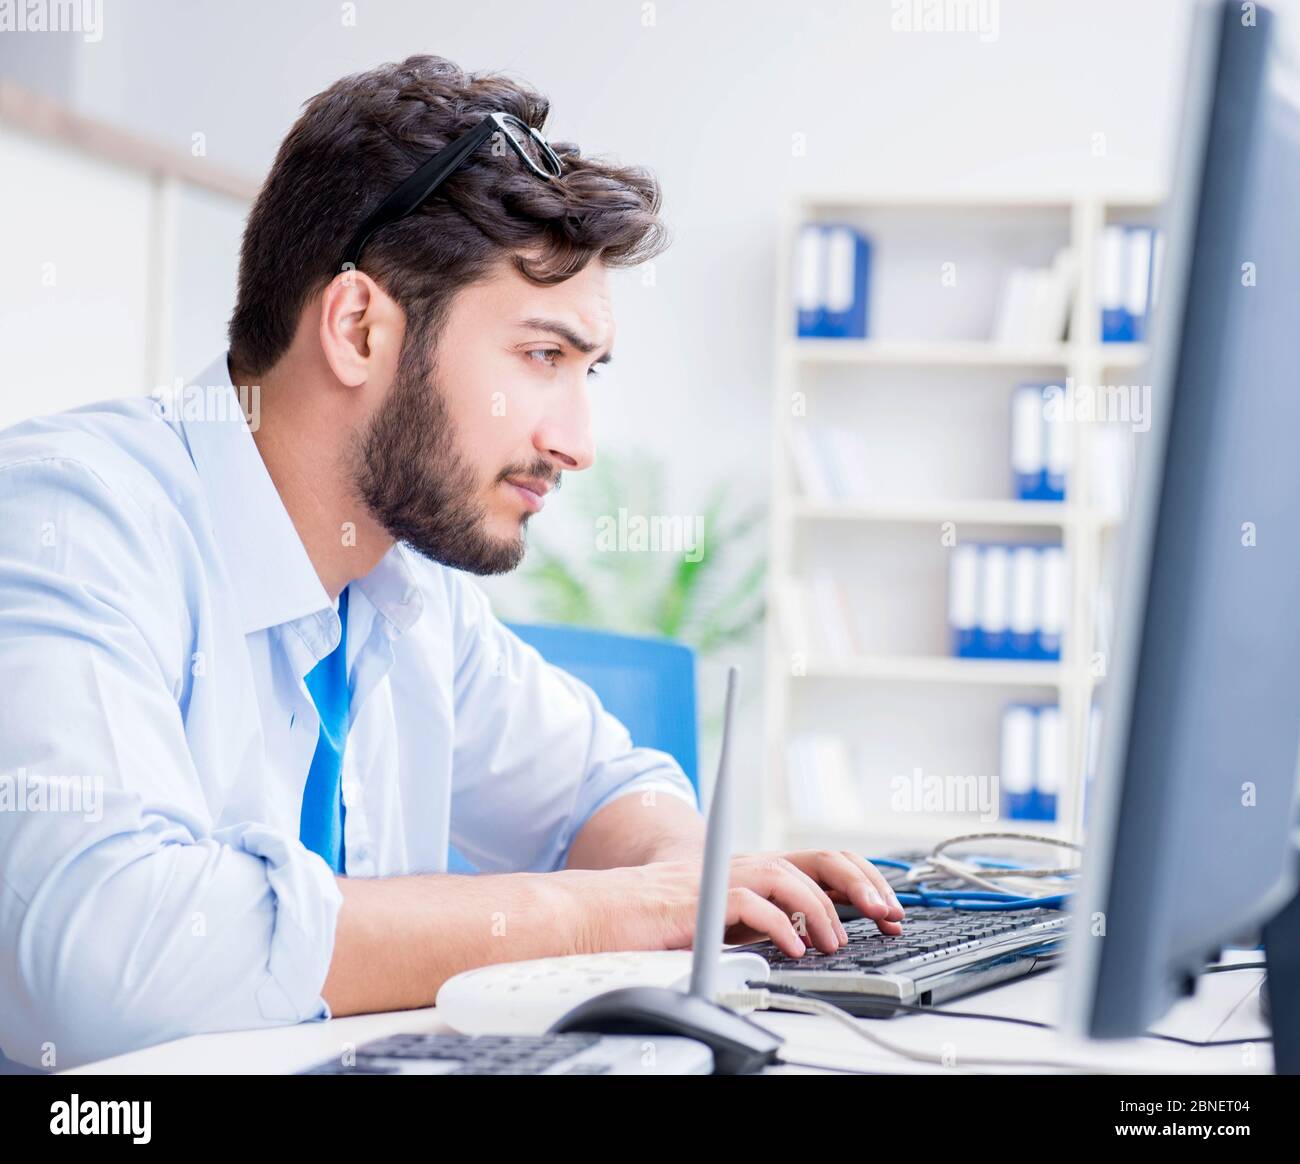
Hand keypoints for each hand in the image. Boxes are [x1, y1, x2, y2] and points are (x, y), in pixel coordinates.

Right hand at [566, 850, 904, 960]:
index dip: (863, 881)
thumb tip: (808, 937)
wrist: (604, 912)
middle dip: (860, 886)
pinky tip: (793, 949)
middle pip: (817, 859)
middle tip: (886, 916)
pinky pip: (751, 906)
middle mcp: (745, 865)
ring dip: (820, 910)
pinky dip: (779, 927)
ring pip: (789, 877)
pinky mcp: (703, 898)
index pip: (823, 862)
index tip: (891, 909)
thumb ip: (763, 919)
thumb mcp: (727, 917)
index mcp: (756, 869)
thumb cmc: (659, 919)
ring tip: (833, 942)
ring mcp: (724, 877)